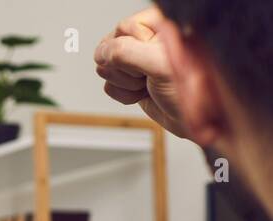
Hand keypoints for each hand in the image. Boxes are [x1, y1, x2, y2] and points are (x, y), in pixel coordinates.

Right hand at [94, 8, 188, 139]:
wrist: (198, 118)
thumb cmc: (193, 88)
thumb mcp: (160, 65)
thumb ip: (126, 53)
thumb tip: (101, 53)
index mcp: (160, 23)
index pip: (123, 28)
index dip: (130, 49)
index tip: (149, 60)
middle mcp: (149, 38)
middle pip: (110, 48)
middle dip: (125, 69)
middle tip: (148, 75)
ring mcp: (139, 59)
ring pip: (107, 67)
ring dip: (126, 83)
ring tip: (149, 84)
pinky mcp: (133, 79)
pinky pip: (110, 85)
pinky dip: (125, 95)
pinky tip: (144, 93)